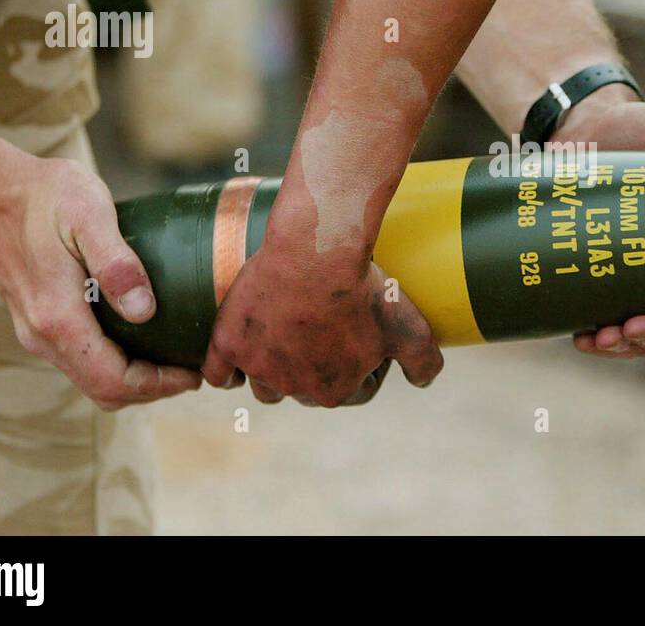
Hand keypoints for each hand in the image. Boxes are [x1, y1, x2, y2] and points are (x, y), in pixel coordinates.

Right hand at [0, 152, 201, 409]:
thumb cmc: (43, 196)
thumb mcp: (89, 214)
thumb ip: (117, 264)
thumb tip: (144, 312)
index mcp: (57, 316)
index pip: (112, 379)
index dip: (158, 385)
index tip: (193, 373)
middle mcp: (41, 334)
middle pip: (103, 390)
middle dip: (151, 389)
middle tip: (191, 370)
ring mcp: (34, 330)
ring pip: (90, 378)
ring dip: (134, 379)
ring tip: (174, 357)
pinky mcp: (35, 321)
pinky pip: (79, 360)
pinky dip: (114, 362)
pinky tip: (142, 337)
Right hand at [204, 235, 442, 406]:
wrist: (315, 251)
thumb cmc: (363, 289)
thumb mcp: (409, 327)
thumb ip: (424, 361)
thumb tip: (423, 383)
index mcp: (335, 391)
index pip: (354, 392)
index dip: (365, 366)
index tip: (365, 336)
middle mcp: (294, 389)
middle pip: (307, 389)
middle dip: (319, 368)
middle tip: (328, 327)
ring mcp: (258, 368)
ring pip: (265, 385)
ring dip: (275, 371)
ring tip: (287, 337)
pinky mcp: (228, 343)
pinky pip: (220, 373)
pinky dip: (226, 370)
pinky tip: (237, 359)